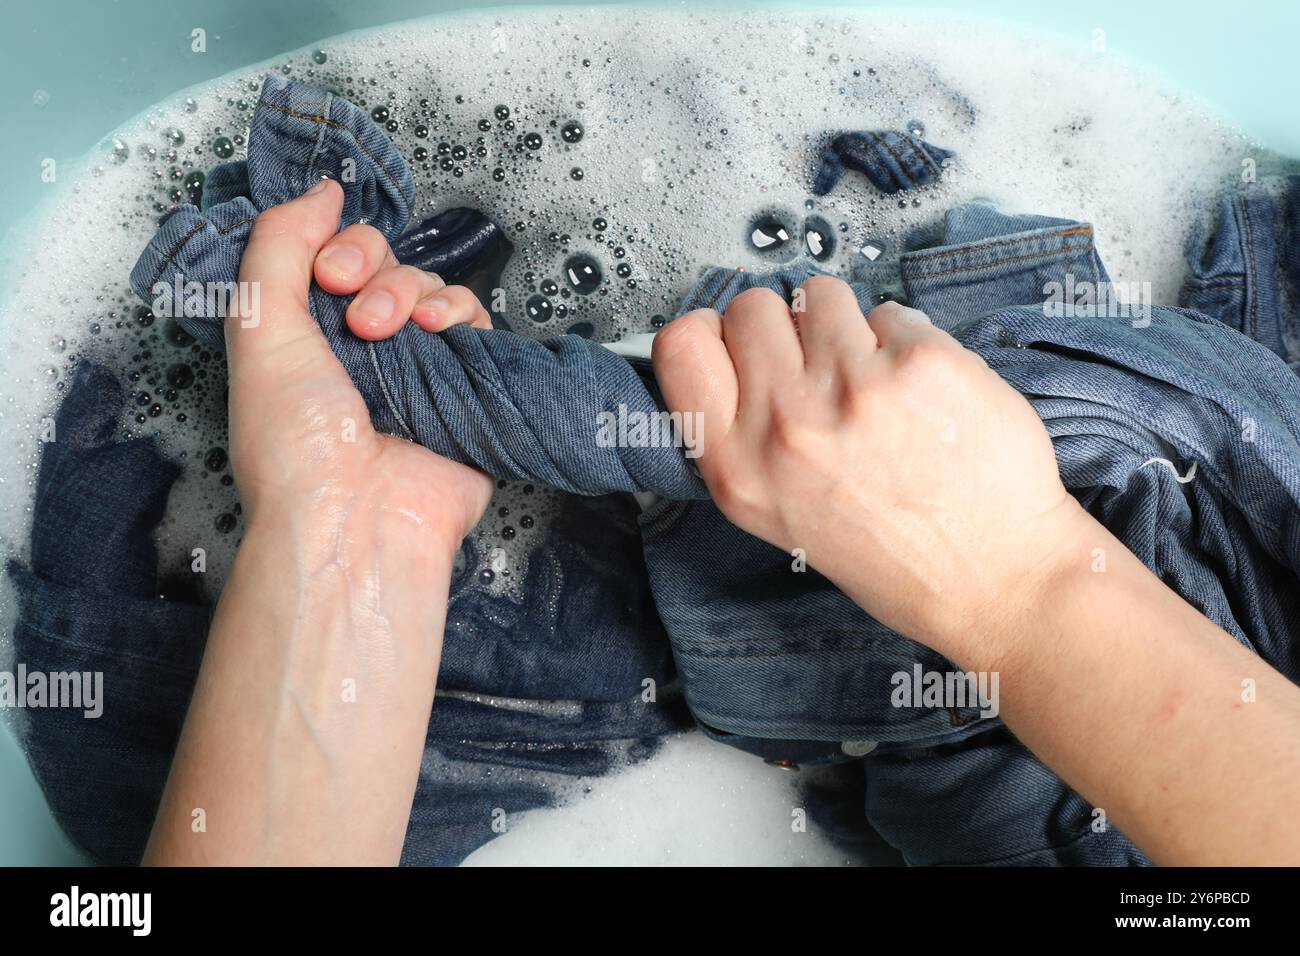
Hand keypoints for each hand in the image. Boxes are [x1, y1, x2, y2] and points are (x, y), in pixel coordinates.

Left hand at [230, 178, 491, 556]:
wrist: (357, 517)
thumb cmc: (297, 444)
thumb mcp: (258, 329)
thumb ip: (276, 246)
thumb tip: (321, 192)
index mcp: (308, 338)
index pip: (332, 257)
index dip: (333, 248)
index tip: (325, 274)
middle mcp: (363, 351)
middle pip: (385, 263)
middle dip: (371, 269)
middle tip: (357, 311)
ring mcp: (417, 370)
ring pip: (429, 288)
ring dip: (410, 293)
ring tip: (393, 333)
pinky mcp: (466, 388)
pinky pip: (475, 325)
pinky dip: (457, 316)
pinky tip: (435, 334)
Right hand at [652, 278, 1094, 654]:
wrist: (996, 580)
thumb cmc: (893, 558)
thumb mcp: (778, 516)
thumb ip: (745, 437)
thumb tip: (734, 355)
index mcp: (739, 468)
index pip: (681, 345)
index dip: (711, 332)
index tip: (740, 345)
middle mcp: (786, 426)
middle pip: (750, 307)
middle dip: (783, 326)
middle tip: (819, 368)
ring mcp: (855, 389)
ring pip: (820, 294)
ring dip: (844, 325)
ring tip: (874, 381)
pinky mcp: (921, 363)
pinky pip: (890, 311)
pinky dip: (904, 341)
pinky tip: (922, 394)